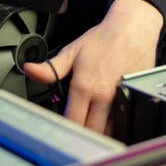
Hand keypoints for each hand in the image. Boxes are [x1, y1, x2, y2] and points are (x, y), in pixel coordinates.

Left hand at [23, 0, 163, 134]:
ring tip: (90, 131)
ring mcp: (122, 100)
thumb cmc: (104, 40)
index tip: (60, 131)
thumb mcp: (71, 51)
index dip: (65, 130)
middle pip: (92, 133)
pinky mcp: (135, 99)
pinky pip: (125, 122)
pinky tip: (108, 124)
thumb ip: (50, 68)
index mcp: (85, 87)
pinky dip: (116, 127)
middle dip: (82, 136)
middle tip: (75, 135)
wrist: (133, 29)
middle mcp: (104, 96)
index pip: (72, 122)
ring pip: (111, 132)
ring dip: (100, 134)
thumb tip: (29, 70)